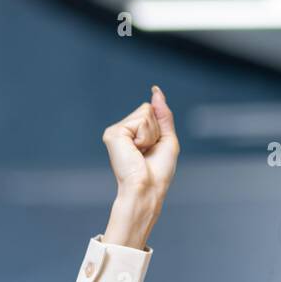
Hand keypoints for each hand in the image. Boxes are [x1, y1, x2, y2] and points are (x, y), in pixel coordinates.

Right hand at [101, 86, 178, 249]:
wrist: (147, 189)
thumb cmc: (158, 173)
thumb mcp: (166, 140)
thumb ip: (163, 115)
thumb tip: (156, 92)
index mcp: (132, 135)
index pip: (150, 112)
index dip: (159, 130)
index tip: (151, 150)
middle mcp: (121, 131)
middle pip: (147, 109)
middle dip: (156, 131)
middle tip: (147, 152)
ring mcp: (116, 132)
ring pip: (145, 113)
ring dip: (151, 134)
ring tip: (142, 152)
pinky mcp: (113, 133)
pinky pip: (141, 119)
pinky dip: (146, 136)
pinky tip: (137, 150)